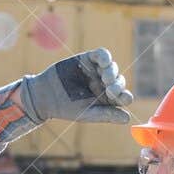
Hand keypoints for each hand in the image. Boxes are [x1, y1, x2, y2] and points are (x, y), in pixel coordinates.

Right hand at [18, 47, 133, 124]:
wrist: (45, 95)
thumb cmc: (66, 108)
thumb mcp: (88, 113)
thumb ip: (107, 114)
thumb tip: (127, 118)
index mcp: (107, 99)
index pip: (123, 96)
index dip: (125, 96)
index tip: (123, 98)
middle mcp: (104, 84)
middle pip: (119, 81)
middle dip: (117, 85)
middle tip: (111, 89)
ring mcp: (97, 70)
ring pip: (112, 67)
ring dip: (112, 71)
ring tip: (105, 78)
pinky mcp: (88, 58)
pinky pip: (102, 54)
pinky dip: (105, 57)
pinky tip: (103, 62)